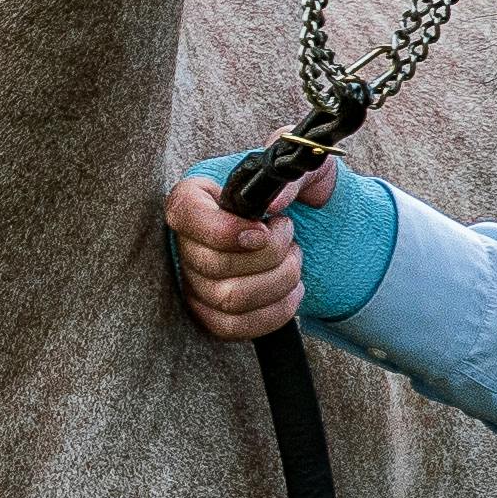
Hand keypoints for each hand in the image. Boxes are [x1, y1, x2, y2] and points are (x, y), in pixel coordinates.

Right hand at [165, 160, 335, 341]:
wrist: (311, 224)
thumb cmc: (297, 191)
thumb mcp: (303, 170)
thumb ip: (292, 175)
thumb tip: (274, 204)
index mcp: (195, 196)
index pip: (186, 214)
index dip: (224, 230)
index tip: (263, 231)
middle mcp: (185, 242)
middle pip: (215, 265)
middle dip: (270, 255)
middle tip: (290, 236)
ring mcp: (194, 282)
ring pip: (229, 298)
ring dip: (278, 281)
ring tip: (294, 260)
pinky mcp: (211, 313)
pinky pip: (235, 327)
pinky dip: (275, 312)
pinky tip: (293, 290)